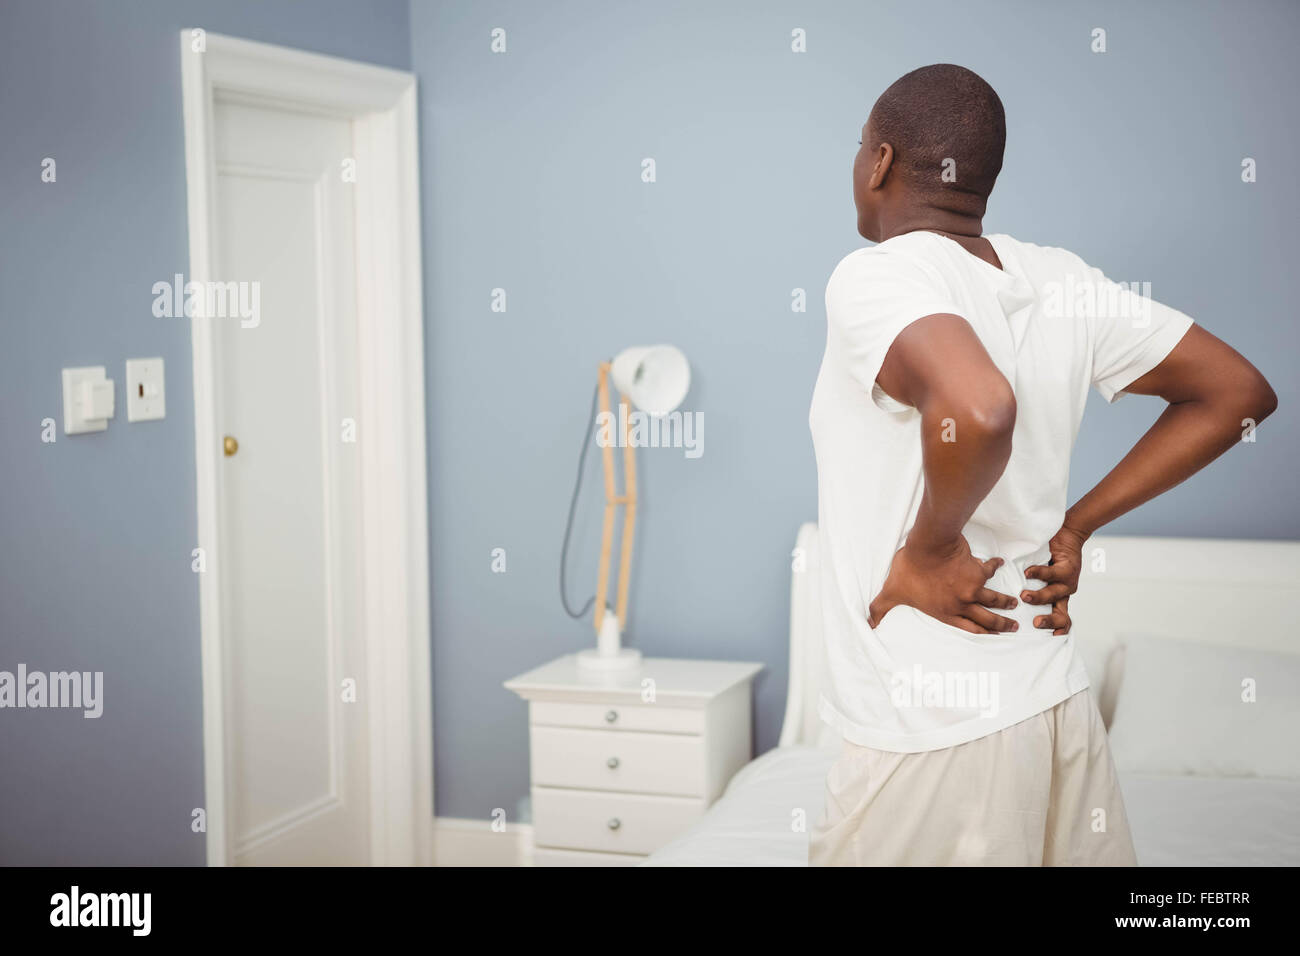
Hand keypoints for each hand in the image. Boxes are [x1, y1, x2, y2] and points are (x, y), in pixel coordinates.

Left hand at [868, 534, 1018, 634]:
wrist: (927, 547)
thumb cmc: (908, 570)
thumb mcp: (891, 593)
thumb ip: (880, 610)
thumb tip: (868, 625)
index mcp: (944, 612)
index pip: (968, 629)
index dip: (982, 635)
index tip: (994, 637)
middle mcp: (961, 603)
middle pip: (987, 618)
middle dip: (1001, 624)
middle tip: (1013, 627)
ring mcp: (972, 588)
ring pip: (993, 598)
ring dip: (1005, 602)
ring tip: (1014, 602)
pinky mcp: (978, 569)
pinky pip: (990, 568)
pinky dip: (995, 565)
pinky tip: (999, 563)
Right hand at [1022, 525, 1087, 634]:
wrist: (1068, 533)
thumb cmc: (1049, 555)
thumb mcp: (1039, 576)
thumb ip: (1025, 586)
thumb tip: (998, 597)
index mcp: (1058, 598)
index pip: (1062, 620)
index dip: (1057, 630)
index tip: (1048, 638)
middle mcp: (1064, 593)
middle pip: (1062, 615)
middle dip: (1049, 621)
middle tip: (1034, 624)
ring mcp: (1067, 581)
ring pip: (1054, 595)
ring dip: (1039, 597)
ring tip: (1023, 596)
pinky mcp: (1068, 568)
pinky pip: (1052, 574)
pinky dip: (1039, 574)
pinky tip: (1027, 572)